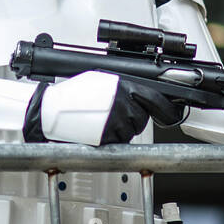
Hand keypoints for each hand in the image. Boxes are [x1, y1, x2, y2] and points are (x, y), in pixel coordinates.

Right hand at [28, 71, 184, 145]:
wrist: (50, 111)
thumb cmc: (71, 96)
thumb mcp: (101, 81)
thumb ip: (123, 86)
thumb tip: (140, 93)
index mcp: (121, 86)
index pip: (154, 97)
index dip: (166, 108)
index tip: (173, 113)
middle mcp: (120, 103)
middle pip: (142, 119)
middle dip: (133, 120)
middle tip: (116, 116)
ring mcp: (114, 121)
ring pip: (131, 132)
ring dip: (121, 130)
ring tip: (102, 121)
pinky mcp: (106, 137)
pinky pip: (119, 142)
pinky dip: (111, 139)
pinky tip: (98, 130)